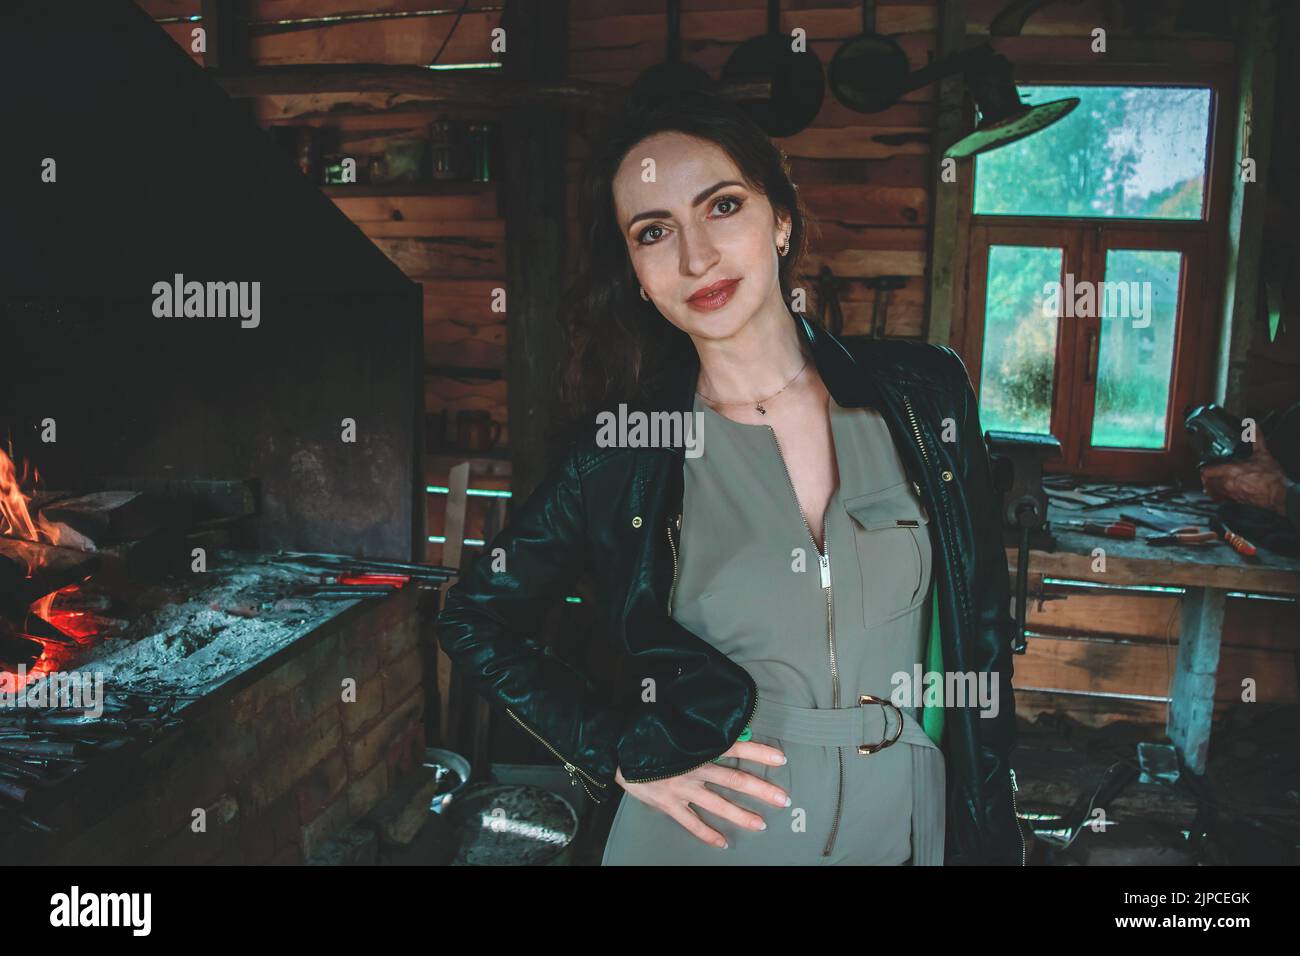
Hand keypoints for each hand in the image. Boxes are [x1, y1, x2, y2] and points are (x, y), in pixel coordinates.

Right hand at [613, 740, 789, 848]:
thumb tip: (723, 729)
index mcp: (697, 747)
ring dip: (741, 815)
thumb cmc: (647, 735)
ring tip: (761, 824)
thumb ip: (697, 732)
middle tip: (782, 799)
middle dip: (760, 789)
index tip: (780, 758)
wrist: (616, 747)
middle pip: (734, 779)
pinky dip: (707, 834)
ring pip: (718, 804)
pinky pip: (692, 823)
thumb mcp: (675, 727)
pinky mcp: (669, 804)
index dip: (759, 753)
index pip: (735, 747)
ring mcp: (682, 788)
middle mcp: (694, 768)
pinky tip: (722, 842)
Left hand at [1200, 432, 1289, 515]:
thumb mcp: (1263, 455)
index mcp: (1231, 471)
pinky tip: (1224, 490)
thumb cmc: (1271, 477)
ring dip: (1211, 486)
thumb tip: (1254, 427)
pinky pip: (1222, 498)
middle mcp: (1227, 483)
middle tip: (1207, 474)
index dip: (1204, 469)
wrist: (1279, 495)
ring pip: (1213, 491)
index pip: (1207, 472)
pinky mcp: (1236, 500)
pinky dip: (1220, 494)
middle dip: (1206, 478)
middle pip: (1207, 482)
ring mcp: (1231, 493)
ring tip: (1213, 481)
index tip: (1205, 466)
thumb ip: (1256, 439)